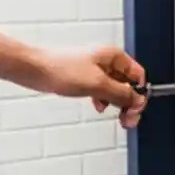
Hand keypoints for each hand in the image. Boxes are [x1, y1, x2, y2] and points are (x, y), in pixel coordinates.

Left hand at [30, 46, 147, 127]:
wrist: (36, 70)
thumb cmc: (61, 70)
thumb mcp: (98, 84)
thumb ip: (121, 94)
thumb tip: (138, 101)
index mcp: (114, 56)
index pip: (137, 75)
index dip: (138, 93)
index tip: (134, 108)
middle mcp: (106, 62)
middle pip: (128, 84)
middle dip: (129, 102)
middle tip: (127, 118)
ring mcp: (95, 71)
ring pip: (115, 89)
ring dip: (116, 104)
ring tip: (115, 116)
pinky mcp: (85, 79)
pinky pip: (102, 91)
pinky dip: (104, 101)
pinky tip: (99, 107)